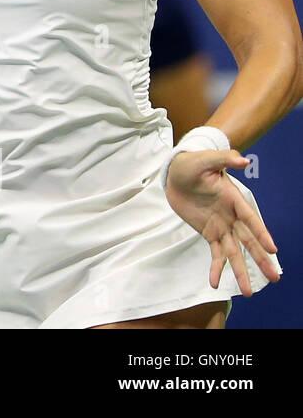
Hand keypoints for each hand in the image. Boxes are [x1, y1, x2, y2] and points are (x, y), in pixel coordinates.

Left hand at [165, 149, 281, 295]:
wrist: (176, 172)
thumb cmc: (193, 164)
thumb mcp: (206, 159)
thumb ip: (224, 160)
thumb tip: (243, 160)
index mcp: (235, 200)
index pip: (251, 220)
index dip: (262, 234)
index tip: (273, 249)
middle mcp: (232, 217)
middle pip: (249, 242)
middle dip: (261, 259)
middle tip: (275, 278)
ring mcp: (221, 227)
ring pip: (235, 252)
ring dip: (241, 271)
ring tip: (248, 292)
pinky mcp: (209, 233)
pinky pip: (215, 253)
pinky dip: (216, 268)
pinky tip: (215, 283)